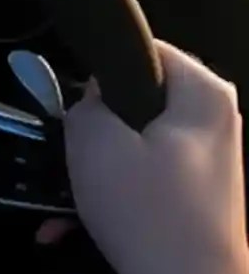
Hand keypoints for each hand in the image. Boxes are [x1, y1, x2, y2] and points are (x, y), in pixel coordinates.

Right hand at [60, 41, 248, 273]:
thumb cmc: (149, 214)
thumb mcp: (95, 144)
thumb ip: (84, 104)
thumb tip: (91, 99)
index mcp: (204, 94)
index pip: (142, 50)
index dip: (98, 71)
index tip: (70, 101)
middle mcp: (213, 121)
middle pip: (133, 102)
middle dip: (90, 132)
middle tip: (69, 153)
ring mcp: (205, 162)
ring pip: (130, 147)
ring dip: (89, 172)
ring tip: (60, 197)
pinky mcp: (193, 196)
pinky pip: (140, 180)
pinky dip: (107, 197)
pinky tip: (68, 223)